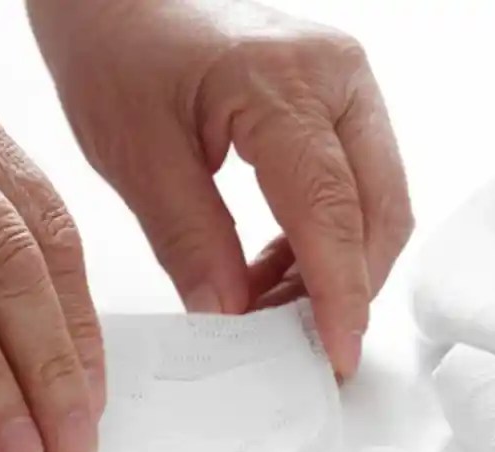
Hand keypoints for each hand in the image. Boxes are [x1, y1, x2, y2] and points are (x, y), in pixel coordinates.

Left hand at [27, 0, 411, 378]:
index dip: (339, 293)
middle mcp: (335, 73)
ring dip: (337, 266)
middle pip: (378, 209)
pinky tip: (273, 265)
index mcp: (279, 81)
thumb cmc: (116, 51)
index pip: (331, 208)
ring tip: (269, 304)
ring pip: (377, 201)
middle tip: (292, 340)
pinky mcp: (341, 95)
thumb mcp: (135, 156)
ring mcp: (347, 80)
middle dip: (345, 286)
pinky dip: (328, 236)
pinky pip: (359, 182)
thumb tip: (231, 316)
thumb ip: (189, 240)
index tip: (336, 356)